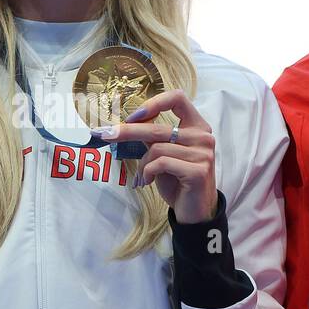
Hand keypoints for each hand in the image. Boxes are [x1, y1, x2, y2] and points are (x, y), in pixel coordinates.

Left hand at [91, 89, 216, 223]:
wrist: (194, 211)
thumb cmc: (177, 180)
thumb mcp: (163, 154)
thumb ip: (153, 137)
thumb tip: (129, 121)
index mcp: (197, 126)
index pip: (176, 98)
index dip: (153, 103)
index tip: (132, 116)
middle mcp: (203, 136)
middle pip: (157, 127)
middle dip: (127, 132)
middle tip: (104, 134)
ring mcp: (203, 153)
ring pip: (156, 148)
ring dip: (142, 164)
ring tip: (142, 176)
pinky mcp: (198, 171)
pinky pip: (160, 163)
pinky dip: (147, 172)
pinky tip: (147, 181)